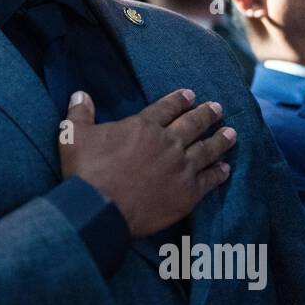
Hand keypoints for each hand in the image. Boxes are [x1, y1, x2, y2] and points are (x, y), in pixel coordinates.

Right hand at [60, 88, 235, 236]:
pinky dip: (218, 173)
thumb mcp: (73, 136)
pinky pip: (208, 180)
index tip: (190, 94)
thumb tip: (79, 94)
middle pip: (193, 124)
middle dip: (206, 114)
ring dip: (220, 140)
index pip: (167, 108)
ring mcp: (180, 168)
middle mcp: (167, 143)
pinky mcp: (187, 193)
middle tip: (218, 108)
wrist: (100, 209)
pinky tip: (225, 169)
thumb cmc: (86, 171)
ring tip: (232, 133)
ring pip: (206, 149)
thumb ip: (79, 113)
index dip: (179, 99)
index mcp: (143, 127)